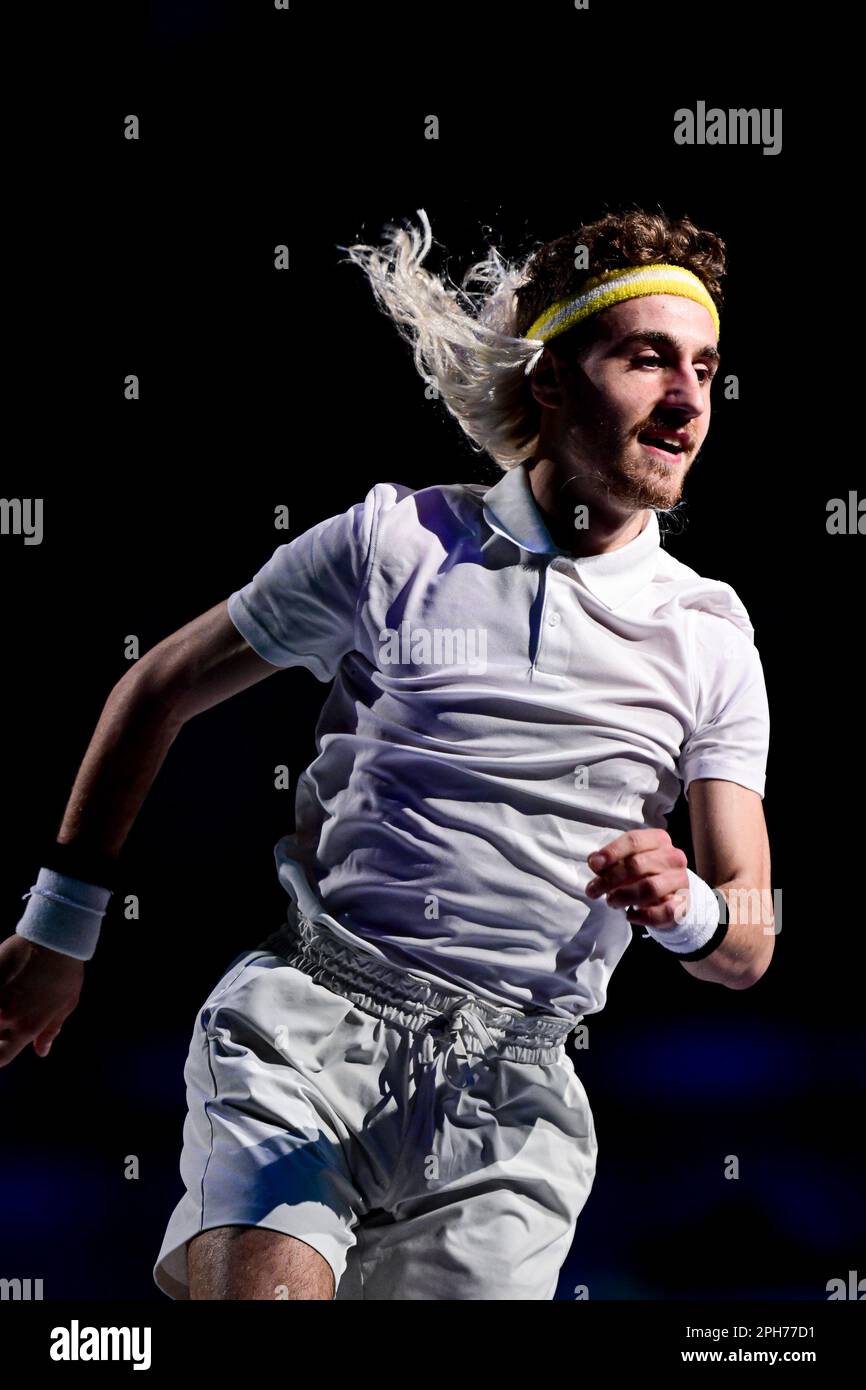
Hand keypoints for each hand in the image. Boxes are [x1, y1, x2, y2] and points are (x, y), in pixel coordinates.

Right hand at [0, 934, 84, 1066]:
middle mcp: (5, 1016)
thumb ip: (49, 1031)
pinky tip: (4, 983)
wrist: (55, 938)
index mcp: (26, 1028)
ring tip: (8, 995)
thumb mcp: (66, 1005)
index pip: (0, 1058)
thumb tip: (41, 1052)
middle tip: (9, 1011)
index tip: (1, 1046)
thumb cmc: (66, 972)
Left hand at [585, 829, 689, 928]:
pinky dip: (644, 916)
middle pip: (637, 865)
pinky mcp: (683, 903)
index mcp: (658, 839)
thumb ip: (610, 860)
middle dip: (610, 879)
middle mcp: (673, 857)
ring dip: (624, 896)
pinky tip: (630, 916)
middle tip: (593, 890)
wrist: (670, 894)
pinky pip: (663, 911)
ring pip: (650, 888)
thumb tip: (594, 861)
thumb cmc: (643, 873)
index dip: (612, 852)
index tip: (594, 865)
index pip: (634, 840)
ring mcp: (680, 880)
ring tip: (610, 901)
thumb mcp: (627, 861)